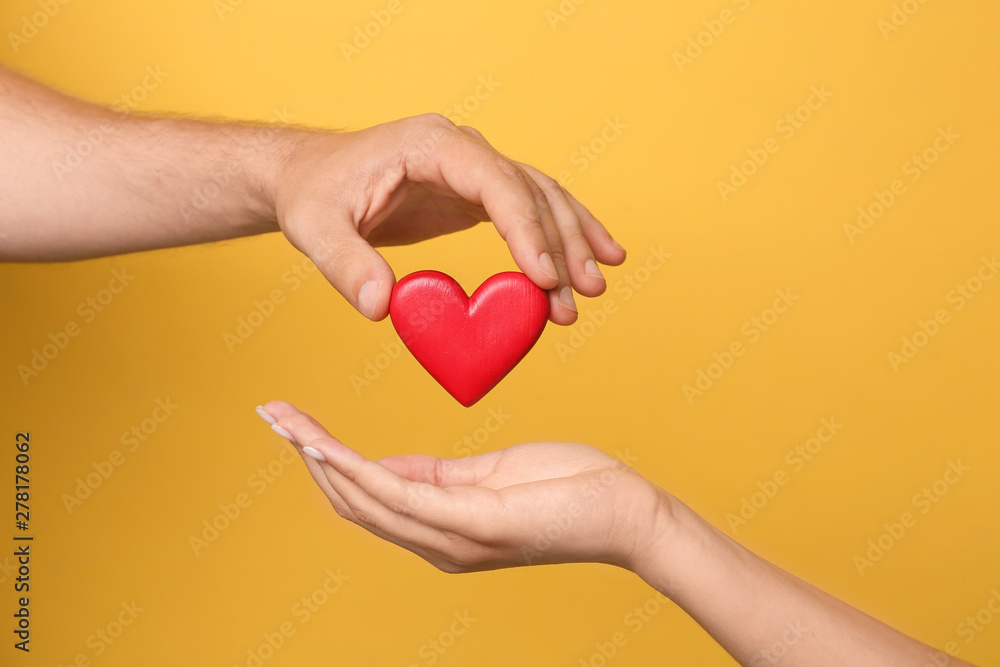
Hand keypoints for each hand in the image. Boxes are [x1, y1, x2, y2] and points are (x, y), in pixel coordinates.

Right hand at [258, 401, 664, 572]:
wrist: (625, 512)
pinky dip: (359, 473)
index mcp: (441, 526)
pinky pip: (401, 497)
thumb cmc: (567, 489)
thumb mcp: (489, 475)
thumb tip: (388, 467)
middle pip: (354, 499)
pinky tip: (328, 448)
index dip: (325, 461)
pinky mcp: (475, 525)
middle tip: (270, 414)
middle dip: (308, 456)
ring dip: (320, 460)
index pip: (368, 495)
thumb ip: (437, 476)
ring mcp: (453, 539)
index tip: (293, 423)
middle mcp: (437, 542)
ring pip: (366, 499)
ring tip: (285, 424)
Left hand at [267, 114, 625, 324]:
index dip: (525, 229)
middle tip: (583, 295)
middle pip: (530, 192)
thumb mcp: (316, 228)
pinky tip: (591, 262)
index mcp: (430, 144)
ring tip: (597, 288)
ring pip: (542, 199)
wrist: (310, 177)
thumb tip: (381, 308)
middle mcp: (462, 149)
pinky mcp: (476, 194)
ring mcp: (474, 169)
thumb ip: (346, 264)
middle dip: (562, 244)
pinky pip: (529, 212)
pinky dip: (561, 237)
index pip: (495, 181)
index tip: (543, 278)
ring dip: (573, 243)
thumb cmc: (313, 195)